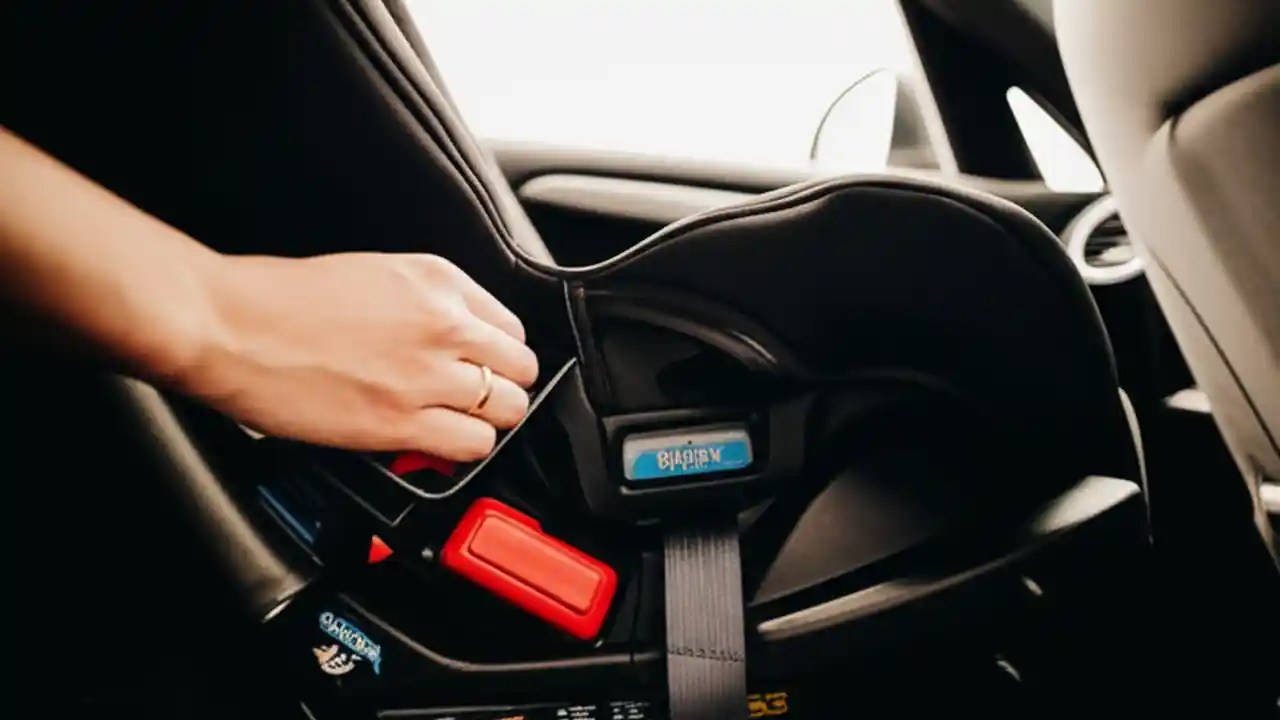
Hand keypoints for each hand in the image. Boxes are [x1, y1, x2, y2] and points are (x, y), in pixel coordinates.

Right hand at [176, 252, 537, 460]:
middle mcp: (443, 324)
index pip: (511, 327)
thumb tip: (458, 338)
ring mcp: (426, 374)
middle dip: (503, 388)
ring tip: (457, 423)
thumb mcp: (374, 274)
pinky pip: (473, 446)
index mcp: (437, 280)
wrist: (230, 325)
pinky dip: (463, 451)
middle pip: (520, 370)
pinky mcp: (401, 422)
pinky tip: (439, 445)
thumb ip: (426, 304)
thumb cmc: (281, 300)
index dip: (500, 355)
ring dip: (486, 422)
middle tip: (477, 400)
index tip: (486, 368)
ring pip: (507, 410)